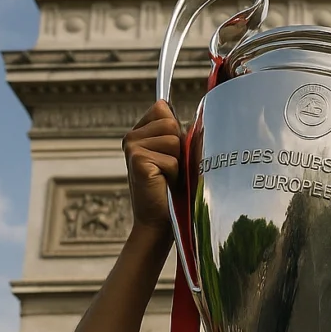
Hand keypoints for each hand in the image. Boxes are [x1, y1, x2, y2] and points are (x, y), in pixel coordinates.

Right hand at [121, 100, 182, 230]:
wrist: (157, 222)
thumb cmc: (171, 191)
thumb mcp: (175, 156)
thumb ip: (178, 134)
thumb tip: (199, 117)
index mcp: (138, 132)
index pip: (162, 108)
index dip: (175, 130)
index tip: (170, 153)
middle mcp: (131, 137)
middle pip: (171, 123)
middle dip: (179, 148)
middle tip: (170, 169)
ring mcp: (132, 148)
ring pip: (173, 140)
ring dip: (177, 162)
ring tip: (167, 177)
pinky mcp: (138, 160)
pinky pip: (172, 158)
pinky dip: (174, 174)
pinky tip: (163, 184)